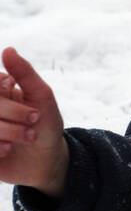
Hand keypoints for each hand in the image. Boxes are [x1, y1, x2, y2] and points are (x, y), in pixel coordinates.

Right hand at [0, 48, 68, 197]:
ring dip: (7, 130)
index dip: (4, 91)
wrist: (47, 161)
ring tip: (29, 137)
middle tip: (34, 120)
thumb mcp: (41, 96)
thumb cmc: (46, 124)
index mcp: (0, 89)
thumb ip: (25, 73)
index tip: (16, 92)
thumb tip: (8, 49)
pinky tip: (9, 149)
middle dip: (13, 112)